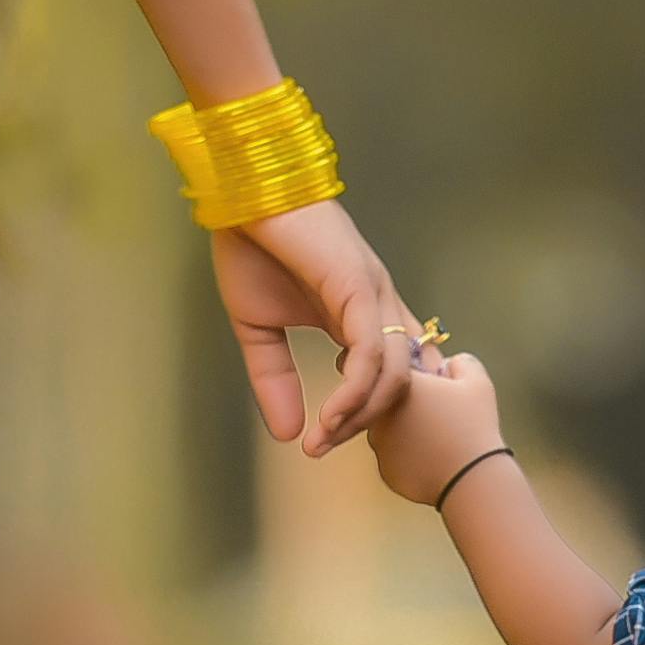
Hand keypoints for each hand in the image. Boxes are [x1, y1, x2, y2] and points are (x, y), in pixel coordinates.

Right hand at [208, 198, 426, 455]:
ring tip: (323, 438)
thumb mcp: (259, 330)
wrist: (243, 197)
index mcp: (363, 314)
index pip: (391, 373)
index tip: (332, 437)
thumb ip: (276, 380)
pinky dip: (355, 393)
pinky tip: (330, 416)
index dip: (370, 411)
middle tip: (323, 446)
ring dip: (359, 417)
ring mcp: (375, 296)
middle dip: (365, 424)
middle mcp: (380, 306)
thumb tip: (286, 434)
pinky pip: (370, 353)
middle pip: (401, 383)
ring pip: (393, 375)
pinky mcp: (360, 288)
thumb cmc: (255, 250)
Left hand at [371, 351, 507, 506]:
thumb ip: (460, 362)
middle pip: (391, 398)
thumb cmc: (473, 426)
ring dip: (407, 428)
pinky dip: (410, 455)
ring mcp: (379, 443)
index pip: (399, 365)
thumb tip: (450, 364)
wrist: (470, 477)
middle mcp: (380, 410)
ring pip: (391, 428)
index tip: (433, 379)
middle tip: (440, 409)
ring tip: (439, 436)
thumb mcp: (477, 381)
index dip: (420, 372)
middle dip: (411, 401)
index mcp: (401, 383)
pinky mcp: (385, 469)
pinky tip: (433, 456)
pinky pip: (395, 456)